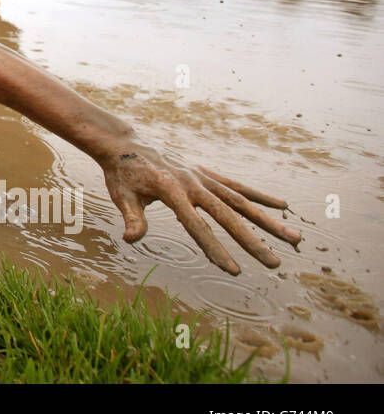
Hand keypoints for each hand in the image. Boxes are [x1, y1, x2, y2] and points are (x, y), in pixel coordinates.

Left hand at [98, 140, 300, 274]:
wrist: (126, 143)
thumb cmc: (122, 174)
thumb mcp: (121, 196)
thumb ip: (132, 218)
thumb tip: (132, 239)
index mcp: (171, 190)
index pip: (196, 226)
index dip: (214, 248)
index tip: (232, 270)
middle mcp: (192, 182)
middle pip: (228, 215)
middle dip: (252, 241)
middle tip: (274, 263)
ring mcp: (202, 176)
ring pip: (240, 200)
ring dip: (267, 219)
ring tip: (293, 238)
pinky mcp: (206, 172)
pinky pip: (236, 185)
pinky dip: (258, 195)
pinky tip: (282, 206)